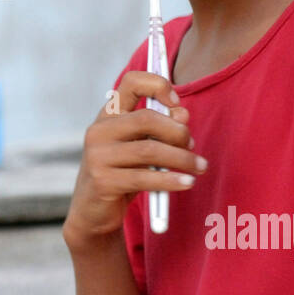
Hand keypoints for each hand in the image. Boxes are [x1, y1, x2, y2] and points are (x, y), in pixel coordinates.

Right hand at [64, 70, 207, 247]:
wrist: (93, 212)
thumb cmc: (123, 173)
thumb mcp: (142, 147)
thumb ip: (161, 129)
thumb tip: (183, 114)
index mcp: (108, 115)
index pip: (132, 82)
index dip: (158, 85)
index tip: (177, 102)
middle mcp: (99, 130)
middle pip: (147, 118)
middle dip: (178, 131)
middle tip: (193, 145)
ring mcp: (98, 156)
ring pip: (150, 150)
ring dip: (182, 158)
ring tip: (200, 167)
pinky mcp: (103, 181)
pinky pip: (145, 177)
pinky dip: (171, 180)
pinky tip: (187, 183)